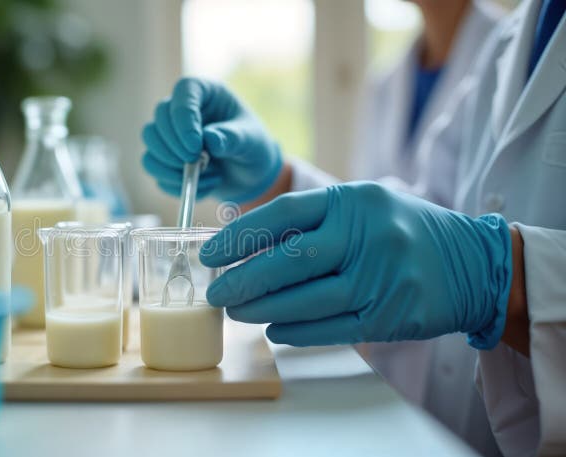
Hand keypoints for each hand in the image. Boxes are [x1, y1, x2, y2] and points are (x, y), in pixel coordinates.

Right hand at [141, 77, 282, 202]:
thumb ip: (233, 138)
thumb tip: (209, 139)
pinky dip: (174, 183)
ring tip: (204, 175)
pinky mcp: (164, 156)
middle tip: (196, 163)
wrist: (249, 173)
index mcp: (205, 93)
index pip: (183, 92)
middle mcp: (182, 109)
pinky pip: (153, 167)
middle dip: (174, 147)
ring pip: (150, 143)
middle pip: (159, 119)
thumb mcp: (251, 141)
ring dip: (171, 165)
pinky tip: (202, 185)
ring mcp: (170, 133)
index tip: (195, 146)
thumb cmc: (253, 147)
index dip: (184, 119)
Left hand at [199, 182, 512, 348]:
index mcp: (353, 200)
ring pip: (307, 299)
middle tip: (215, 294)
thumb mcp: (363, 206)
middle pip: (291, 260)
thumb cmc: (402, 230)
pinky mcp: (392, 315)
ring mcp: (383, 277)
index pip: (283, 214)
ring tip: (236, 313)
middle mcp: (368, 235)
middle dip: (243, 280)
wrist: (474, 262)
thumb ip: (314, 220)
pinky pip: (333, 328)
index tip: (209, 255)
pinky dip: (298, 331)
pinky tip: (273, 329)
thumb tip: (246, 245)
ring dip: (263, 309)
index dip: (239, 235)